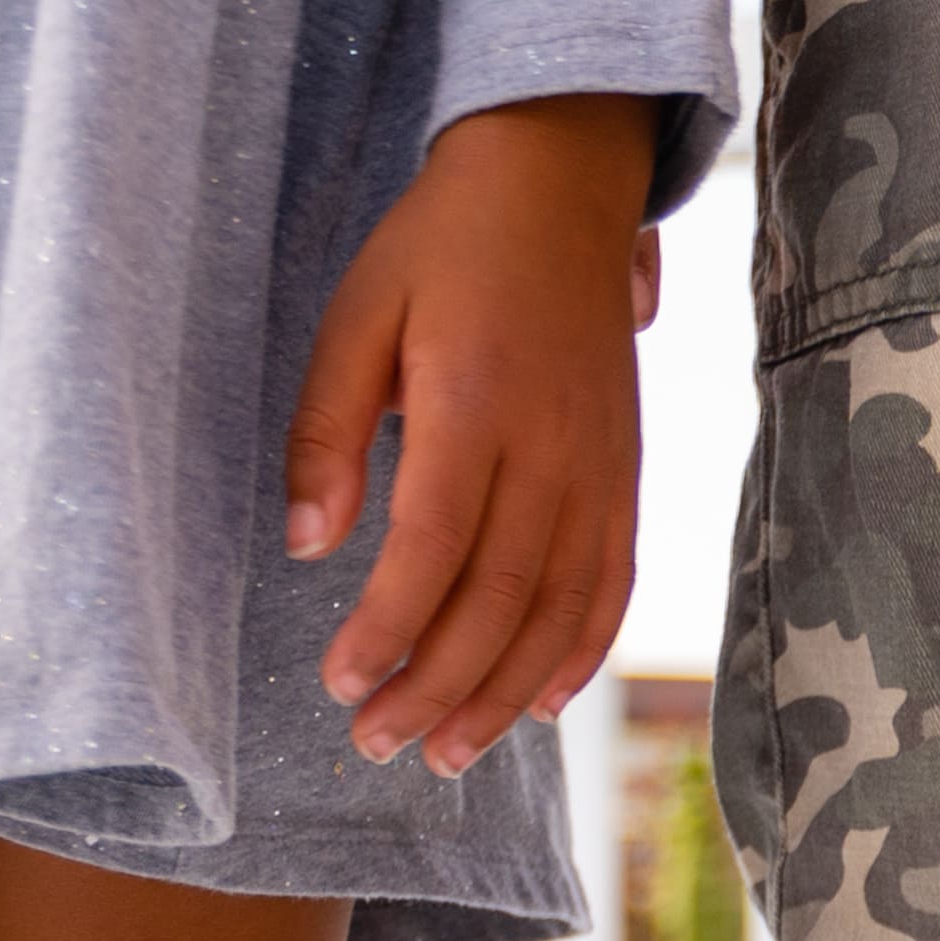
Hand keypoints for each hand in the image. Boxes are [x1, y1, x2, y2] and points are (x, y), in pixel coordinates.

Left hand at [281, 92, 652, 772]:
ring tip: (450, 754)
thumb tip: (312, 545)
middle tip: (380, 745)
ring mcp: (603, 465)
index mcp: (478, 403)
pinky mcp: (627, 472)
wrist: (561, 186)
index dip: (390, 630)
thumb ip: (330, 432)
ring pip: (560, 606)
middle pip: (501, 598)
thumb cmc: (442, 248)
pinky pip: (614, 579)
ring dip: (505, 693)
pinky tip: (543, 702)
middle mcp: (554, 447)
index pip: (435, 548)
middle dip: (439, 687)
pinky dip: (582, 649)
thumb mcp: (357, 317)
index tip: (342, 684)